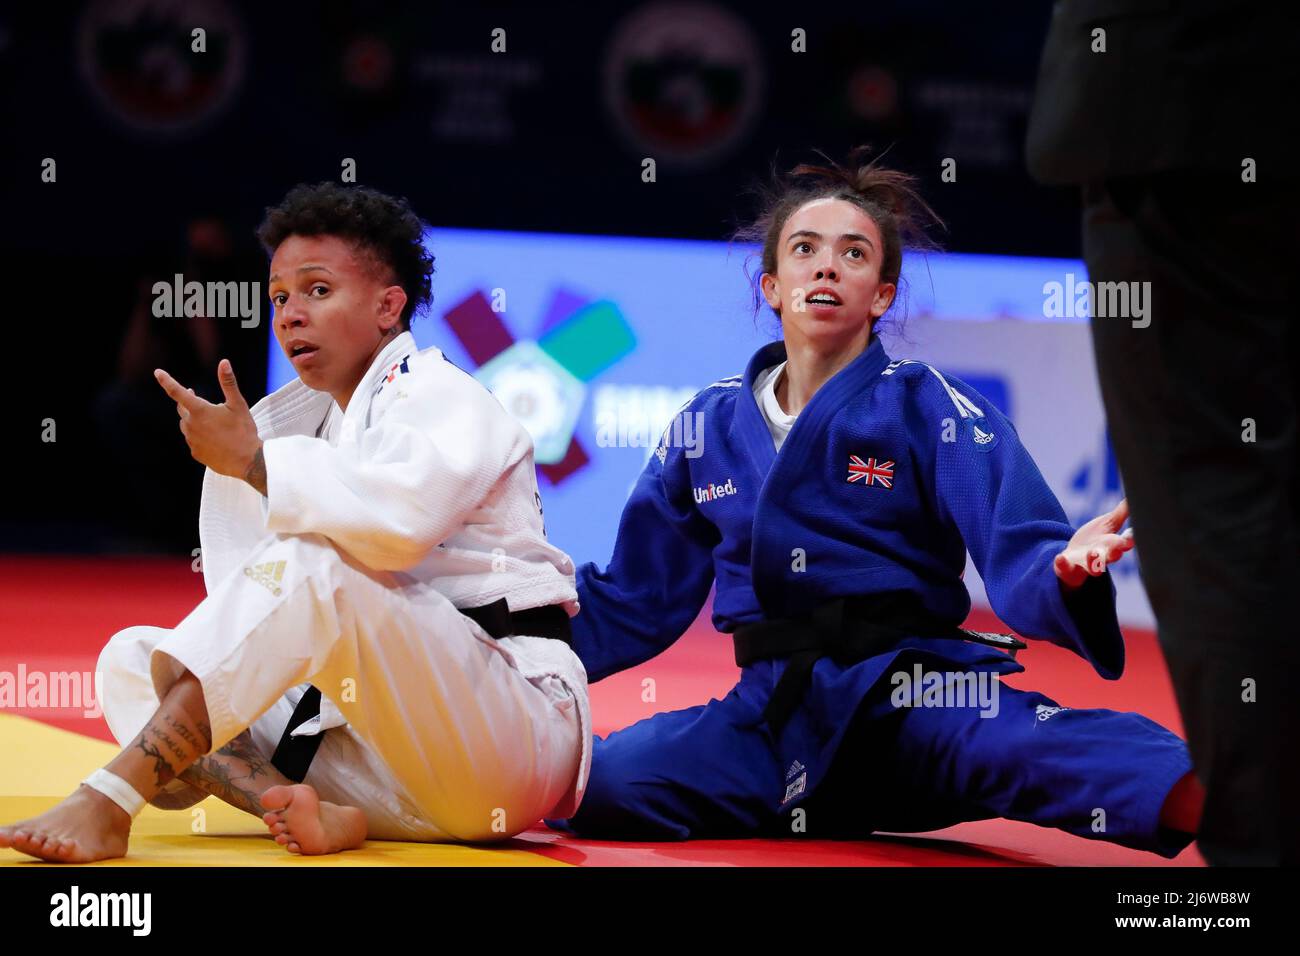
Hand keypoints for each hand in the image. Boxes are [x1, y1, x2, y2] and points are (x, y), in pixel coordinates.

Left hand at [155, 359, 262, 484]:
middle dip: (187, 402)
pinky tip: (214, 439)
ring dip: (195, 421)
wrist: (248, 462)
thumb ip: (228, 383)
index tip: (157, 372)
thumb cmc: (243, 431)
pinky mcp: (196, 453)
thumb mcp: (238, 404)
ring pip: (188, 426)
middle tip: (193, 394)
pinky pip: (194, 441)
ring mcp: (192, 440)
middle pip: (182, 409)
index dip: (166, 381)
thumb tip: (224, 362)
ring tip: (211, 422)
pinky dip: (201, 436)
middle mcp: (191, 425)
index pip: (177, 392)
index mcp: (199, 411)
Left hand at [1053, 498, 1134, 589]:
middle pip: (1112, 556)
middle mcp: (1102, 557)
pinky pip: (1066, 569)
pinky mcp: (1068, 569)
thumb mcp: (1108, 524)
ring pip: (1093, 568)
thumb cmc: (1095, 541)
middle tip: (1119, 546)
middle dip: (1116, 552)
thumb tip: (1133, 496)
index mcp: (1112, 545)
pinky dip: (1063, 564)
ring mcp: (1085, 565)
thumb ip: (1121, 513)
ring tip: (1092, 553)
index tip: (1132, 534)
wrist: (1073, 560)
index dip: (1130, 539)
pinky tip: (1060, 558)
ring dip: (1093, 561)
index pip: (1125, 543)